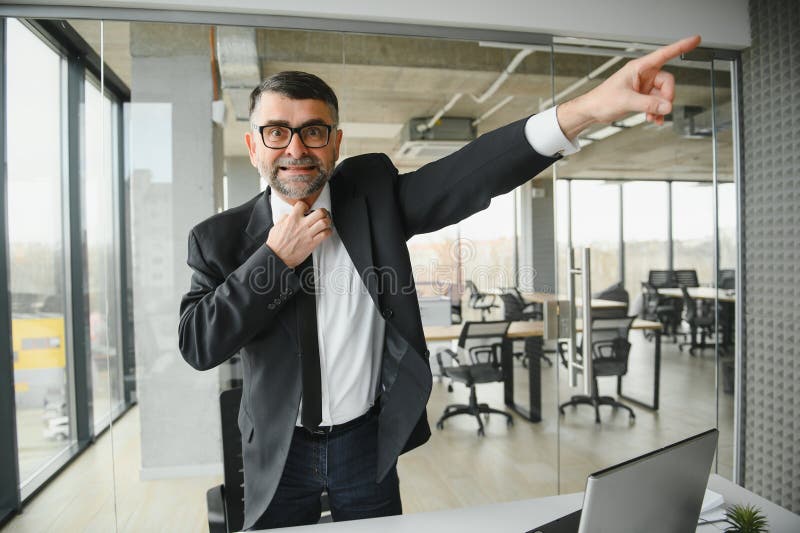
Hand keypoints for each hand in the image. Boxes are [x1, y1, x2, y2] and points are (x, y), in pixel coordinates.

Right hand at [265, 201, 331, 267]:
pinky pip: (325, 234)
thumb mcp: (276, 226)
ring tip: (325, 222)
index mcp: (292, 219)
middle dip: (322, 211)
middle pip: (319, 212)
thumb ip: (284, 218)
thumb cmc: (276, 244)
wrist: (277, 257)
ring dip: (327, 221)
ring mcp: (308, 234)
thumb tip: (288, 215)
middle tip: (322, 213)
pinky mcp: (312, 243)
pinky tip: (325, 232)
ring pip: (324, 222)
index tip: (306, 209)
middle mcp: (302, 225)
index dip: (305, 206)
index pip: (302, 204)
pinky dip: (328, 232)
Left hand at [556, 35, 701, 139]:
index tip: (696, 40)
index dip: (681, 46)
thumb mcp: (626, 101)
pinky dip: (656, 111)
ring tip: (653, 117)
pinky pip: (657, 103)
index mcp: (639, 68)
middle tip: (661, 108)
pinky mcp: (642, 97)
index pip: (664, 54)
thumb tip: (667, 106)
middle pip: (667, 81)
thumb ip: (648, 104)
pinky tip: (653, 119)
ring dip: (660, 107)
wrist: (592, 111)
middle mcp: (643, 75)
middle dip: (666, 96)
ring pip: (662, 95)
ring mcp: (643, 86)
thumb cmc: (602, 100)